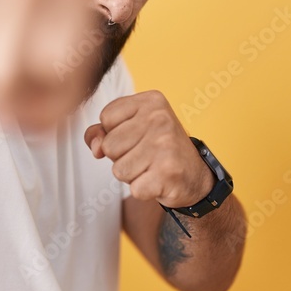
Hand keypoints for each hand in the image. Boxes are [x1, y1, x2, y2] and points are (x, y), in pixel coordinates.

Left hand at [84, 90, 213, 207]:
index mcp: (151, 101)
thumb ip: (101, 131)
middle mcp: (160, 119)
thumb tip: (95, 147)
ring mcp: (165, 145)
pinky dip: (143, 190)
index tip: (137, 136)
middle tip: (145, 155)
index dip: (114, 133)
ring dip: (131, 175)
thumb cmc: (156, 149)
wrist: (194, 176)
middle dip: (121, 157)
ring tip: (151, 167)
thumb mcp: (129, 129)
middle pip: (109, 145)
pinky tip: (158, 181)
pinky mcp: (169, 172)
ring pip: (119, 170)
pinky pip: (134, 188)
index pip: (106, 117)